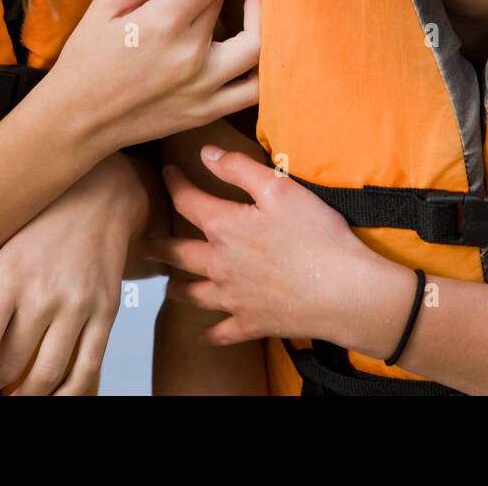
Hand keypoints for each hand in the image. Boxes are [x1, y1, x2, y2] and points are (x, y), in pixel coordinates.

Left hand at [0, 153, 145, 394]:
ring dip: (27, 395)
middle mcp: (43, 293)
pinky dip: (68, 392)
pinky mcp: (108, 309)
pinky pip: (88, 368)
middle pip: (10, 367)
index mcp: (8, 277)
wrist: (102, 193)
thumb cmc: (41, 221)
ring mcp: (79, 304)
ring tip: (14, 396)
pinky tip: (53, 395)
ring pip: (47, 375)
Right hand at [44, 0, 259, 151]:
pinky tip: (255, 46)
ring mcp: (203, 87)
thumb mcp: (107, 4)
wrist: (76, 119)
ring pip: (258, 46)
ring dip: (260, 16)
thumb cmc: (86, 58)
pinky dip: (263, 67)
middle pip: (227, 2)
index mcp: (164, 22)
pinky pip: (253, 91)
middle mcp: (190, 54)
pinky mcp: (206, 112)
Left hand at [144, 146, 374, 344]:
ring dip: (178, 290)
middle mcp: (219, 265)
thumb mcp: (279, 188)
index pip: (188, 201)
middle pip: (179, 254)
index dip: (174, 184)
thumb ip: (239, 168)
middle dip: (160, 246)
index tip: (167, 172)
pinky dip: (210, 333)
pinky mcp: (251, 323)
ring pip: (194, 295)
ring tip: (168, 288)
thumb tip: (206, 153)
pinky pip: (222, 331)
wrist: (342, 291)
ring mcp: (233, 298)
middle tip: (146, 243)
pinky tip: (204, 334)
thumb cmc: (315, 236)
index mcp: (224, 227)